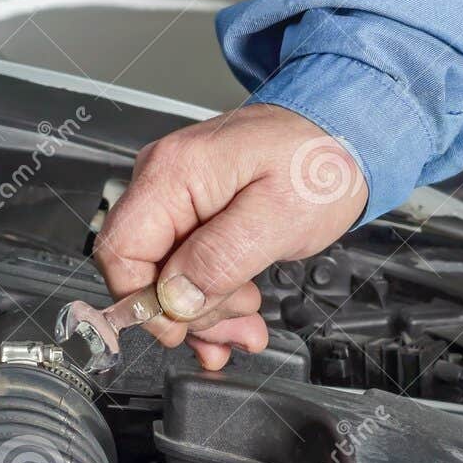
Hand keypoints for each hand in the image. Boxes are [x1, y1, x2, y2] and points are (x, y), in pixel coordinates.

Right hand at [94, 104, 368, 368]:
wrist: (342, 135)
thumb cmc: (318, 162)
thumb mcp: (278, 219)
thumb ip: (220, 259)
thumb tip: (174, 299)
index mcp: (174, 173)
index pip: (119, 250)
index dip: (144, 301)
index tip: (181, 328)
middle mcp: (164, 180)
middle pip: (142, 269)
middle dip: (188, 310)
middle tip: (238, 318)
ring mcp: (177, 196)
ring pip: (166, 276)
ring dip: (205, 311)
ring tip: (248, 318)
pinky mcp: (194, 212)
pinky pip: (185, 266)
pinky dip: (209, 298)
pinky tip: (235, 314)